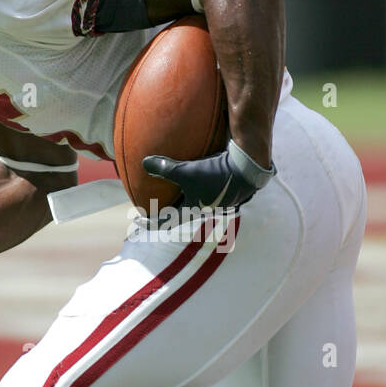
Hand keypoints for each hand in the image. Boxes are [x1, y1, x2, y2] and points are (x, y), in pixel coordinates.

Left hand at [142, 139, 274, 209]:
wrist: (246, 170)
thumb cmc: (215, 174)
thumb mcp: (187, 171)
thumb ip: (165, 168)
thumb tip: (144, 163)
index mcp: (193, 210)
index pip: (166, 222)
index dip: (151, 223)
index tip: (139, 221)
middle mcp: (204, 210)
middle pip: (180, 215)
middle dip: (166, 213)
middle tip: (153, 207)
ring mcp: (217, 202)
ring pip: (195, 204)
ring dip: (183, 201)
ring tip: (174, 193)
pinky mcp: (225, 192)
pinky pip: (205, 193)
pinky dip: (196, 190)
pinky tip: (197, 179)